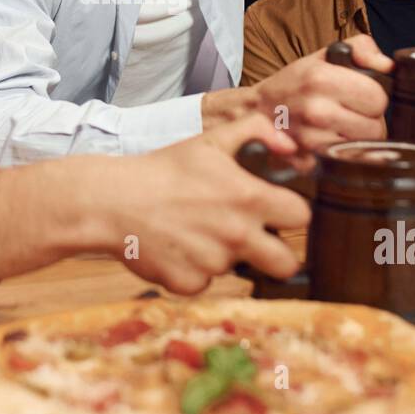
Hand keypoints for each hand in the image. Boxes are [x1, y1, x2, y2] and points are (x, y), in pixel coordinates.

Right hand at [106, 113, 310, 295]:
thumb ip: (257, 130)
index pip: (302, 217)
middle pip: (287, 265)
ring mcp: (213, 263)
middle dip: (277, 254)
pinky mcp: (188, 283)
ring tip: (196, 231)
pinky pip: (204, 282)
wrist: (112, 200)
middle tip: (255, 240)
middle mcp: (237, 235)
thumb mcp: (211, 139)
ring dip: (224, 255)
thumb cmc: (164, 168)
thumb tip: (289, 146)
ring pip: (236, 269)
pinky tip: (177, 247)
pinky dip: (193, 270)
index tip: (277, 212)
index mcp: (249, 198)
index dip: (291, 213)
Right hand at [249, 36, 391, 162]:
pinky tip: (329, 143)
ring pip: (364, 150)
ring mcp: (311, 141)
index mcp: (321, 79)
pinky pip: (346, 165)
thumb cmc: (294, 84)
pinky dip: (343, 157)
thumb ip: (362, 48)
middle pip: (376, 129)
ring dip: (356, 141)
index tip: (357, 96)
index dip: (372, 97)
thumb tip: (388, 66)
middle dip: (368, 121)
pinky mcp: (307, 164)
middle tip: (348, 113)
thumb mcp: (323, 55)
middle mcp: (315, 111)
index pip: (379, 99)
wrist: (255, 112)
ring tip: (337, 128)